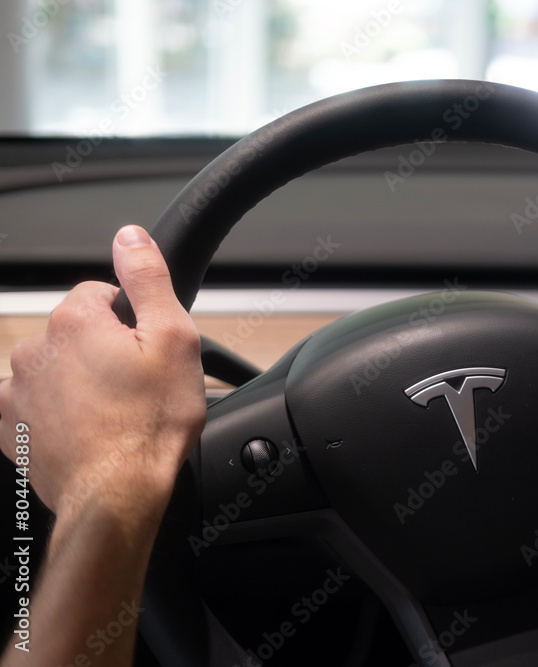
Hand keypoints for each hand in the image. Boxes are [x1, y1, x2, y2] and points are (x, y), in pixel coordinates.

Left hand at [0, 225, 204, 519]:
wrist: (116, 492)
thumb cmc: (149, 423)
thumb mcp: (174, 338)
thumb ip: (148, 278)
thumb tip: (129, 236)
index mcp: (75, 321)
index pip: (102, 294)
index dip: (133, 320)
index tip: (147, 351)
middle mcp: (35, 350)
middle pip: (77, 332)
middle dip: (105, 351)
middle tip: (137, 386)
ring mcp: (16, 390)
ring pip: (56, 368)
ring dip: (80, 381)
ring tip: (113, 414)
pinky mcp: (9, 427)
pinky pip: (32, 404)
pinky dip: (56, 412)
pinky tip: (86, 430)